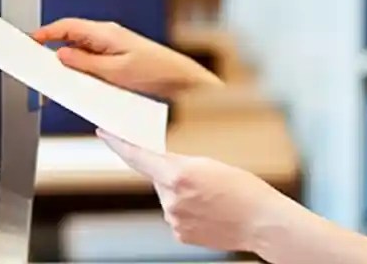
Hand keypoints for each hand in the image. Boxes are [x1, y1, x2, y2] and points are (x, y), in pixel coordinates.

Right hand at [31, 17, 220, 98]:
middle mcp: (106, 36)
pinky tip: (78, 83)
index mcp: (104, 33)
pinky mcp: (115, 58)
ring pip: (79, 51)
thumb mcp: (115, 71)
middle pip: (70, 38)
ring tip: (56, 80)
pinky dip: (80, 70)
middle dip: (52, 50)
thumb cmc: (154, 70)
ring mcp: (110, 46)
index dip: (45, 32)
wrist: (179, 78)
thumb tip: (62, 56)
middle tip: (38, 65)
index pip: (66, 26)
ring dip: (67, 63)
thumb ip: (86, 64)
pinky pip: (90, 60)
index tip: (30, 40)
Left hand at [98, 129, 296, 253]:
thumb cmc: (244, 188)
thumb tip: (163, 170)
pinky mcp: (180, 234)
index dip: (117, 143)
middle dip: (172, 174)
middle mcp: (171, 198)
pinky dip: (189, 211)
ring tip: (213, 198)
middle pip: (158, 178)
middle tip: (203, 178)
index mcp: (178, 174)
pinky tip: (210, 211)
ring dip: (183, 194)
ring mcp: (174, 219)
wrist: (262, 221)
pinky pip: (177, 215)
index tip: (104, 132)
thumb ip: (180, 164)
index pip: (138, 156)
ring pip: (168, 198)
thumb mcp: (210, 163)